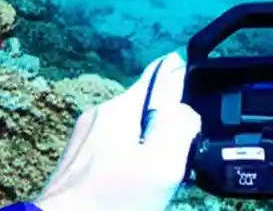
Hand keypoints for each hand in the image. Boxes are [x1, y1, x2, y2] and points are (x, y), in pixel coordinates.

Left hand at [32, 52, 198, 210]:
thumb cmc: (111, 200)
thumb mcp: (160, 165)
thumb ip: (179, 127)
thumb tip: (186, 106)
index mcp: (119, 108)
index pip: (159, 74)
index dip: (182, 81)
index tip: (198, 97)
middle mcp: (98, 115)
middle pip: (145, 108)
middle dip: (164, 127)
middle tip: (177, 160)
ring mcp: (82, 139)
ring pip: (127, 132)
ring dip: (145, 149)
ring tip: (153, 179)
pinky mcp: (74, 163)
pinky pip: (110, 152)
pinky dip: (125, 164)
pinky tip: (128, 187)